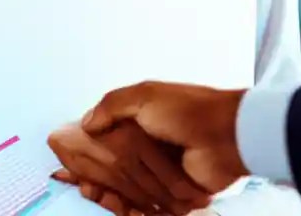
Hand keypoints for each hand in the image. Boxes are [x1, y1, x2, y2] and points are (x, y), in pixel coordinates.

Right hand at [81, 82, 248, 193]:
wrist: (228, 136)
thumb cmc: (189, 111)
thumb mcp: (143, 96)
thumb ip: (111, 106)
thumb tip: (86, 124)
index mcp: (142, 120)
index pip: (109, 139)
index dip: (91, 152)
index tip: (73, 166)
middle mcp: (151, 145)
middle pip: (118, 168)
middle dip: (100, 179)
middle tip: (85, 187)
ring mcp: (164, 169)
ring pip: (132, 188)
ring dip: (117, 196)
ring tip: (101, 198)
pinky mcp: (177, 190)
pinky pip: (152, 203)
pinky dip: (137, 208)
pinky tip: (124, 210)